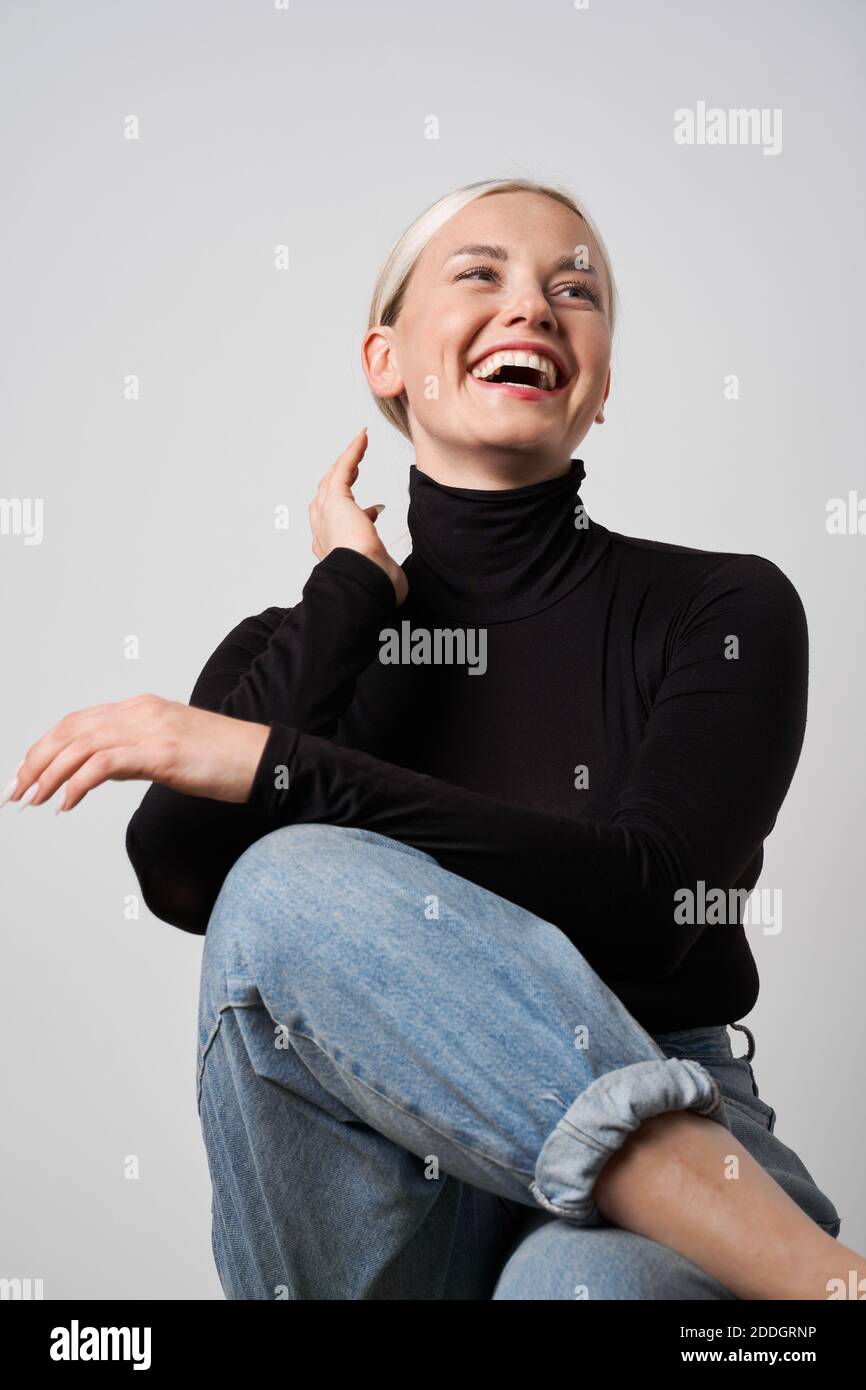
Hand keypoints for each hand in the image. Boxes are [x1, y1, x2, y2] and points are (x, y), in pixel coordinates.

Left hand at [1, 695, 271, 812]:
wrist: (263, 759)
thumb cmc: (223, 760)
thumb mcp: (171, 751)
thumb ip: (134, 753)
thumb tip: (100, 769)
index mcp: (141, 708)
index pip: (78, 721)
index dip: (46, 746)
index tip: (27, 773)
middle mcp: (139, 712)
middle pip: (70, 730)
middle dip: (36, 761)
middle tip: (17, 790)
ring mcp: (150, 729)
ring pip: (79, 745)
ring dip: (49, 775)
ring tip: (34, 800)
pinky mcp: (160, 752)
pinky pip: (102, 765)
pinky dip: (77, 784)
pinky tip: (67, 804)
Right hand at [309, 427, 407, 605]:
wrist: (363, 580)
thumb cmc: (372, 581)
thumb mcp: (377, 566)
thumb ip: (377, 553)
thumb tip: (379, 534)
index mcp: (332, 550)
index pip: (338, 526)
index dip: (353, 514)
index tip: (371, 512)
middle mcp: (323, 532)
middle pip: (327, 497)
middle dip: (340, 480)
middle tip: (355, 467)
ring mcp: (326, 515)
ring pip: (332, 480)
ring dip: (346, 461)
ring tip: (359, 446)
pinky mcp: (335, 501)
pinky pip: (342, 469)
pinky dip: (351, 453)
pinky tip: (362, 439)